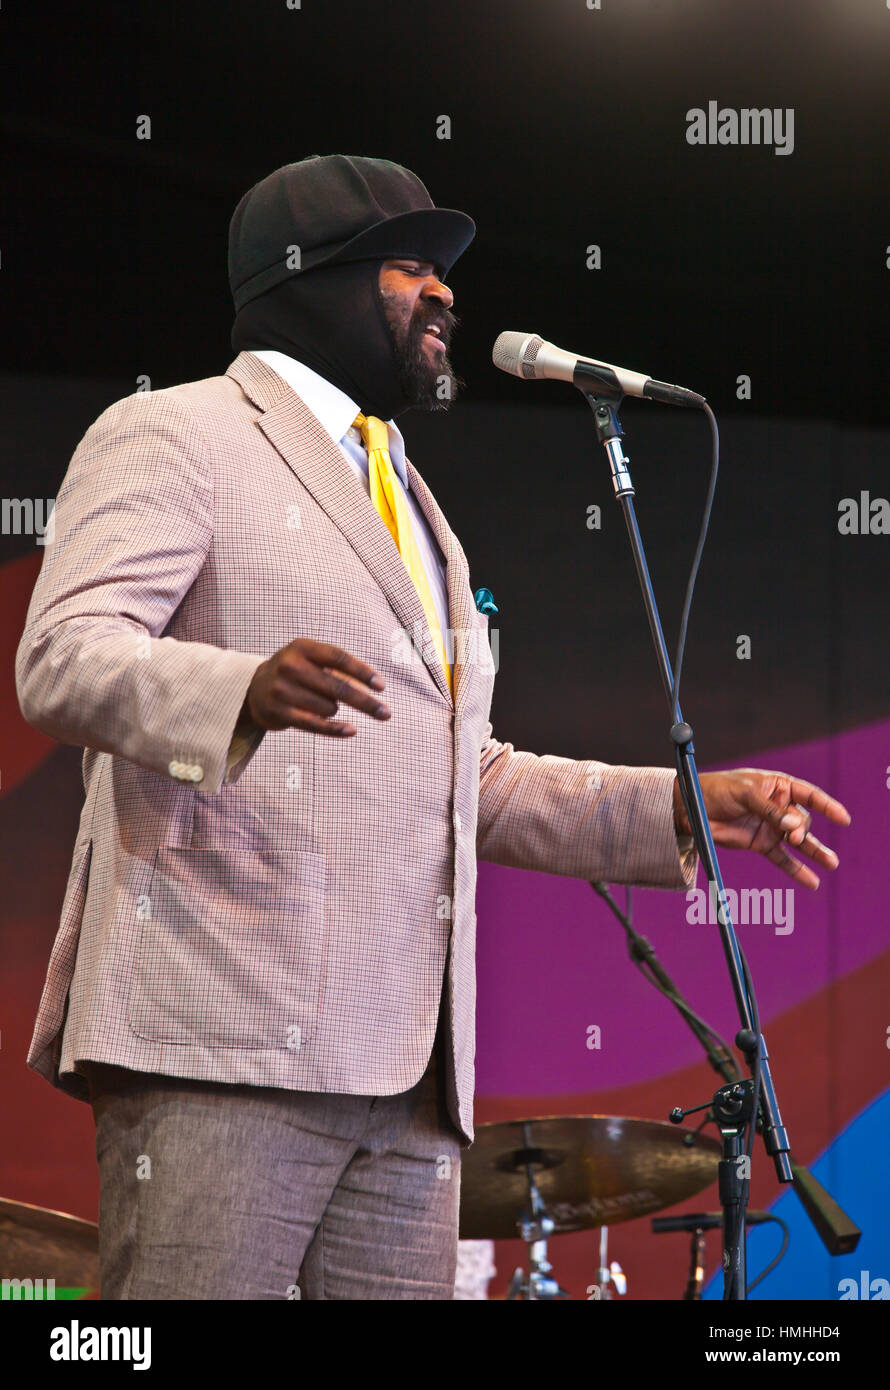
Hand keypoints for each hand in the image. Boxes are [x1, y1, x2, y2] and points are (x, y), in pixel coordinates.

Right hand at [240, 639, 389, 736]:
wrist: (253, 689)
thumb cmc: (295, 673)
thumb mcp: (312, 660)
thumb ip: (340, 670)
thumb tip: (374, 689)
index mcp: (302, 647)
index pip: (339, 658)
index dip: (362, 672)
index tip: (382, 687)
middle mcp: (290, 666)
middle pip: (338, 686)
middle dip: (366, 702)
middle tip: (386, 714)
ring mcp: (283, 690)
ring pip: (329, 707)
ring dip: (334, 709)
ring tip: (321, 704)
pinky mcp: (279, 712)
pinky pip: (314, 724)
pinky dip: (335, 728)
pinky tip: (351, 730)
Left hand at [672, 768, 850, 891]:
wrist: (690, 809)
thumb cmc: (717, 790)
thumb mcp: (745, 794)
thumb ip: (770, 811)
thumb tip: (795, 827)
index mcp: (777, 786)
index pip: (809, 795)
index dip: (827, 806)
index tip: (844, 819)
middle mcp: (778, 807)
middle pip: (801, 821)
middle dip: (801, 830)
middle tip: (794, 837)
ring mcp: (770, 827)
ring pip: (798, 842)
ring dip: (815, 852)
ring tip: (831, 863)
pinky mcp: (760, 844)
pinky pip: (782, 859)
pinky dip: (796, 871)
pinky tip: (812, 882)